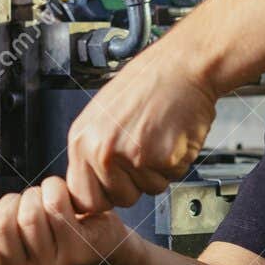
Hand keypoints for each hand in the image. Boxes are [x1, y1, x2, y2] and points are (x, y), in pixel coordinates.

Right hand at [0, 176, 142, 264]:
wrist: (102, 242)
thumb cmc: (51, 230)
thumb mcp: (12, 233)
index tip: (7, 211)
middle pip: (3, 224)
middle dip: (16, 200)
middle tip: (31, 202)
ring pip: (31, 213)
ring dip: (39, 193)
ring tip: (50, 199)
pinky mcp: (80, 252)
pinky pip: (56, 206)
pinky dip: (58, 189)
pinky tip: (67, 198)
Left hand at [66, 33, 219, 212]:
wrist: (183, 65)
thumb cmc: (148, 83)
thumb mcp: (101, 114)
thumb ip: (92, 150)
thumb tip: (89, 184)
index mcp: (82, 139)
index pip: (84, 198)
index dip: (104, 195)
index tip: (115, 187)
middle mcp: (102, 150)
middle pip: (118, 200)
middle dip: (134, 185)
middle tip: (143, 154)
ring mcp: (132, 156)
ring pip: (148, 190)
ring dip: (158, 172)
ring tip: (158, 138)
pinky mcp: (162, 159)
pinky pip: (171, 178)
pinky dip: (177, 162)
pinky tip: (172, 136)